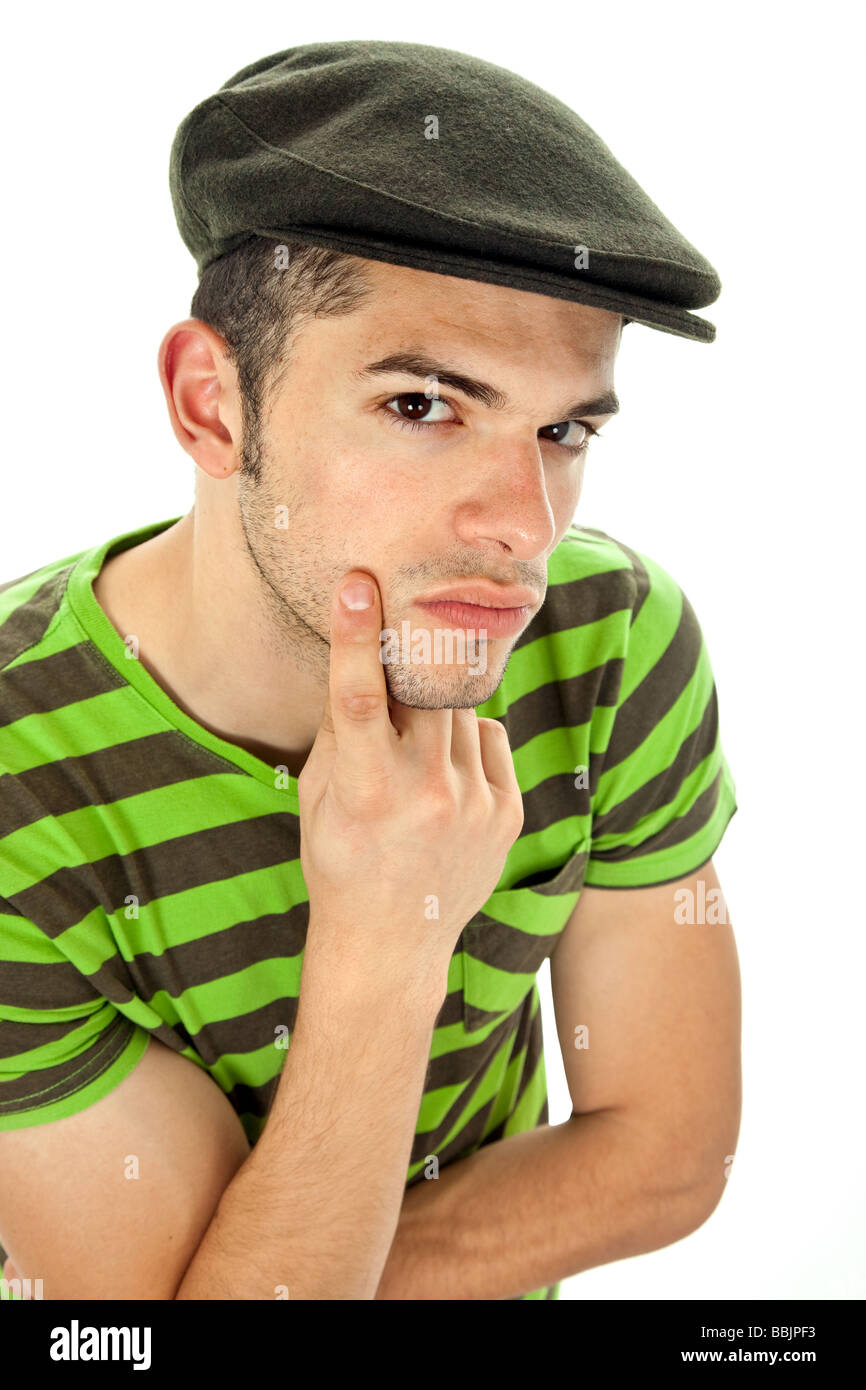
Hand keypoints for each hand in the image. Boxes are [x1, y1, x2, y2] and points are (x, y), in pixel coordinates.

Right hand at [298, 571, 523, 994]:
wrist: (392, 942)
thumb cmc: (340, 861)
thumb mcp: (318, 797)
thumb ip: (339, 729)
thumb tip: (363, 658)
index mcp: (365, 791)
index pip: (359, 697)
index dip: (357, 635)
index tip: (357, 583)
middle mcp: (425, 794)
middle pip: (422, 690)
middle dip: (408, 669)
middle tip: (395, 671)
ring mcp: (474, 803)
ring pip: (460, 709)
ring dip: (435, 710)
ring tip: (412, 756)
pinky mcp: (508, 812)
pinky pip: (491, 736)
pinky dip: (468, 739)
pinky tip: (443, 776)